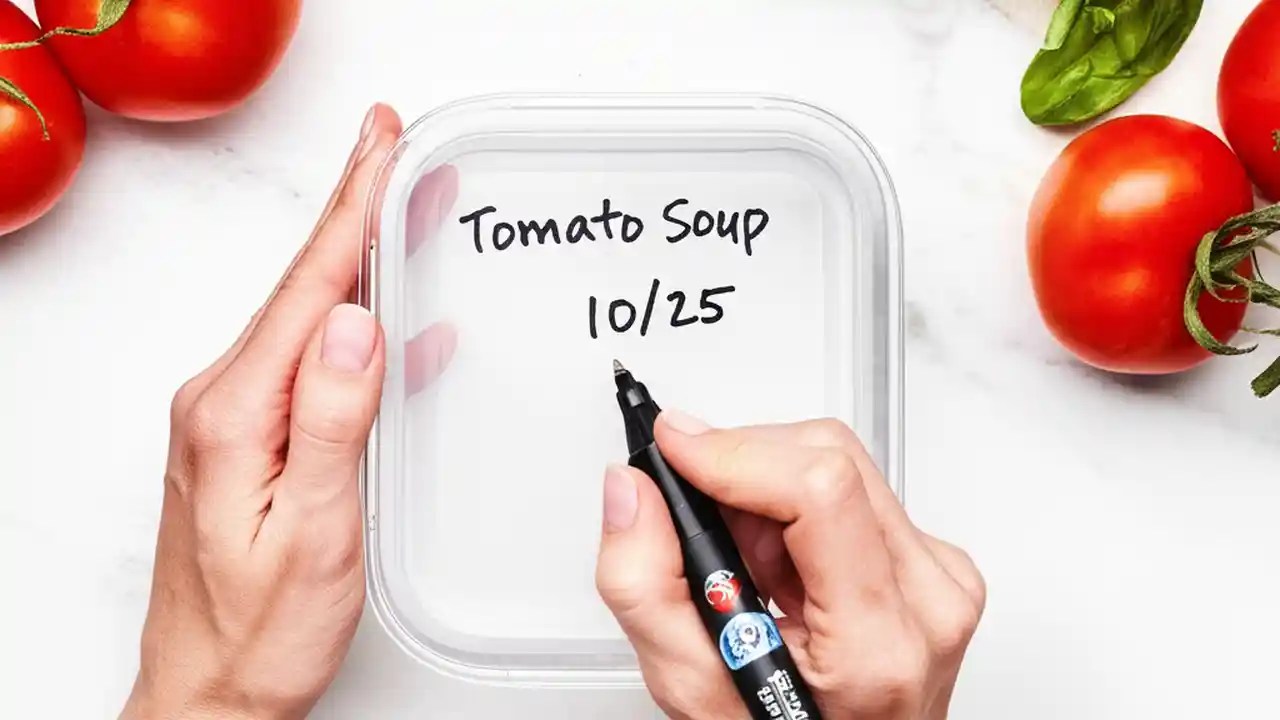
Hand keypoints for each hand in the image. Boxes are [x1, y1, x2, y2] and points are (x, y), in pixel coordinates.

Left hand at [120, 104, 401, 719]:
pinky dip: (347, 321)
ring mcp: (229, 417)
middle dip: (351, 210)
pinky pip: (302, 359)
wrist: (210, 690)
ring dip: (350, 256)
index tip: (382, 149)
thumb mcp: (314, 530)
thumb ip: (331, 419)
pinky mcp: (244, 438)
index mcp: (236, 413)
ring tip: (394, 207)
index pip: (307, 289)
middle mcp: (222, 401)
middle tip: (389, 146)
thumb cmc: (261, 630)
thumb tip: (352, 322)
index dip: (352, 211)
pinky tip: (383, 315)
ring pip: (301, 316)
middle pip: (299, 286)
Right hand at [595, 413, 984, 719]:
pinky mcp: (935, 560)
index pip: (821, 492)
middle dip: (742, 470)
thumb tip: (631, 493)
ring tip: (744, 564)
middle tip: (700, 525)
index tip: (676, 448)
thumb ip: (646, 589)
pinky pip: (855, 489)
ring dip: (766, 492)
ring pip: (840, 461)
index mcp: (879, 644)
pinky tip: (777, 564)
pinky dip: (795, 508)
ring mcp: (940, 577)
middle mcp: (926, 600)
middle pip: (829, 459)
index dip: (736, 453)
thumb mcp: (695, 692)